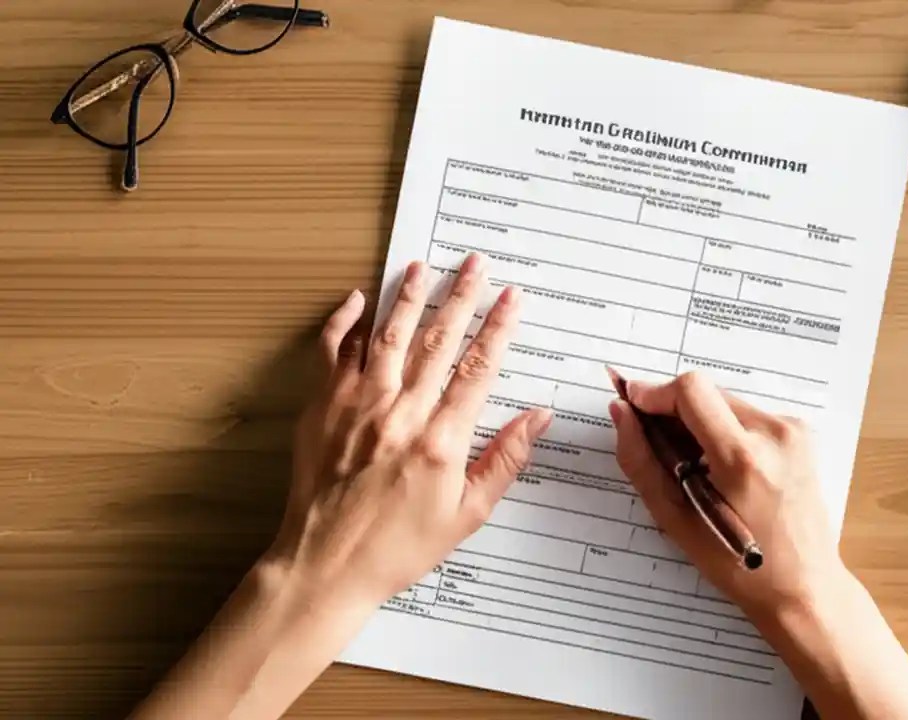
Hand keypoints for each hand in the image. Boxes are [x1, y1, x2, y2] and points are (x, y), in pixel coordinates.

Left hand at [271, 254, 552, 609]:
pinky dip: (345, 322)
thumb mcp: (467, 514)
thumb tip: (538, 418)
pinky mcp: (322, 409)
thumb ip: (505, 460)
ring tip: (422, 266)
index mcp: (441, 441)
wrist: (325, 566)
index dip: (498, 328)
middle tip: (475, 264)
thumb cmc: (397, 548)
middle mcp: (400, 414)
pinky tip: (359, 299)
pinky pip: (333, 353)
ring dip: (409, 298)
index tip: (511, 299)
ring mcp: (357, 407)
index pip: (478, 369)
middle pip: (438, 341)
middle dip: (461, 297)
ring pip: (389, 337)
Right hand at [611, 374, 907, 719]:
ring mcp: (793, 432)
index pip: (691, 391)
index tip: (633, 404)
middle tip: (662, 449)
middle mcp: (774, 434)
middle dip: (676, 412)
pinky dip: (727, 431)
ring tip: (698, 468)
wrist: (803, 585)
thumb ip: (641, 461)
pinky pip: (748, 415)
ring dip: (702, 423)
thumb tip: (622, 413)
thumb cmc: (740, 566)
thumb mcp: (676, 520)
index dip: (654, 393)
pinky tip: (725, 469)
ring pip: (726, 402)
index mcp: (742, 458)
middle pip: (707, 393)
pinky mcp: (801, 434)